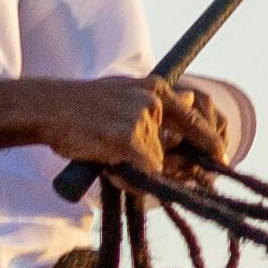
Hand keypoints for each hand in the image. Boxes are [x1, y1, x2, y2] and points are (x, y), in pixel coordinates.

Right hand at [0, 70, 228, 178]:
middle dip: (175, 165)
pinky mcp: (128, 137)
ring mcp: (141, 118)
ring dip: (136, 170)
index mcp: (154, 88)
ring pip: (156, 162)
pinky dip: (129, 179)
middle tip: (167, 174)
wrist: (47, 107)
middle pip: (178, 146)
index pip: (195, 115)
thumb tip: (182, 119)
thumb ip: (147, 109)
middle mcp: (153, 100)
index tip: (221, 158)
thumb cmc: (78, 108)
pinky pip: (142, 172)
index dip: (210, 140)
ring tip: (107, 158)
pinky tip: (109, 169)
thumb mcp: (120, 96)